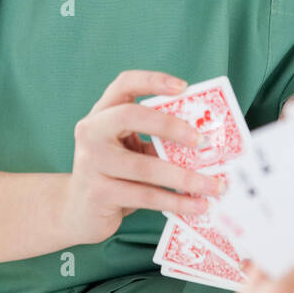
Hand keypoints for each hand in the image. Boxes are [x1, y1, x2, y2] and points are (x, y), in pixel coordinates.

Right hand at [64, 70, 223, 245]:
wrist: (79, 212)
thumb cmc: (115, 175)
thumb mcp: (131, 150)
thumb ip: (157, 140)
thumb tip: (205, 143)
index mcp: (102, 114)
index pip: (124, 84)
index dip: (153, 81)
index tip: (184, 87)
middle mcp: (90, 132)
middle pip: (131, 116)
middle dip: (171, 126)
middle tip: (202, 141)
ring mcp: (90, 163)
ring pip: (145, 167)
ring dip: (185, 178)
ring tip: (214, 185)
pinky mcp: (98, 194)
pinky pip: (145, 197)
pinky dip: (176, 202)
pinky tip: (198, 205)